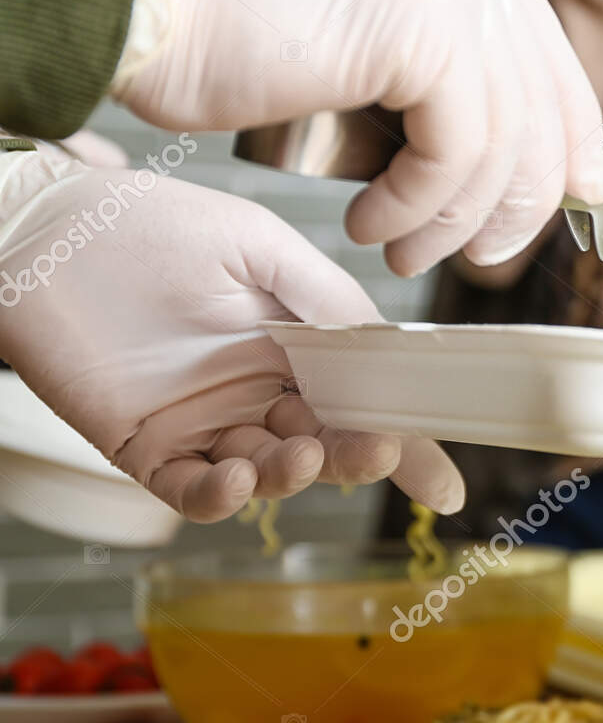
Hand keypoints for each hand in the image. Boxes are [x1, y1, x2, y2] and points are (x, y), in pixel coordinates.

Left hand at [0, 147, 463, 520]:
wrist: (40, 233)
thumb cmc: (146, 225)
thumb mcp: (259, 248)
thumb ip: (326, 301)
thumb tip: (388, 351)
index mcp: (296, 345)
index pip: (364, 401)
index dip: (408, 446)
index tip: (443, 485)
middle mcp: (258, 390)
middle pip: (329, 444)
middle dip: (357, 457)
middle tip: (368, 450)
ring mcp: (205, 422)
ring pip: (270, 473)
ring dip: (294, 473)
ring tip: (298, 451)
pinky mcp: (147, 447)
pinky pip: (195, 491)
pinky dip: (221, 497)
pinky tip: (233, 476)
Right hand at [109, 0, 602, 276]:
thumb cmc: (219, 20)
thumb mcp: (358, 23)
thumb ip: (436, 53)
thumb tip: (519, 138)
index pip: (541, 43)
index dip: (565, 130)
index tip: (568, 194)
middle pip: (538, 92)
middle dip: (523, 193)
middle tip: (488, 254)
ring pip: (501, 133)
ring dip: (458, 216)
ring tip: (411, 254)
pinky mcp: (423, 23)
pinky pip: (456, 149)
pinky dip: (422, 205)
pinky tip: (377, 227)